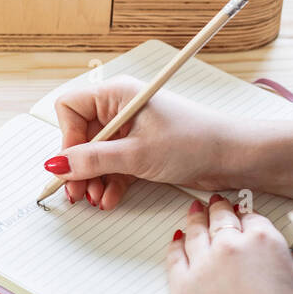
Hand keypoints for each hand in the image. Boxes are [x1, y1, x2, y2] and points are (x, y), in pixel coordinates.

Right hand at [46, 76, 241, 208]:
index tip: (72, 163)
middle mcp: (121, 108)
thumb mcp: (137, 154)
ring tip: (95, 199)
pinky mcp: (141, 148)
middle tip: (76, 191)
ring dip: (93, 178)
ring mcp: (131, 130)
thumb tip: (58, 165)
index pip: (71, 108)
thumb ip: (93, 160)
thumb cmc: (195, 141)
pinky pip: (113, 164)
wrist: (234, 157)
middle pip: (81, 135)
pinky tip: (109, 198)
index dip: (67, 137)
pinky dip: (109, 182)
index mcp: (118, 94)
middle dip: (78, 165)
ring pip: (96, 154)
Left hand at [166, 195, 292, 293]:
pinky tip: (178, 239)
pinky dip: (176, 244)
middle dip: (219, 210)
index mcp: (265, 243)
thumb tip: (278, 261)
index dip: (247, 217)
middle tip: (215, 204)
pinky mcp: (180, 283)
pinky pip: (174, 255)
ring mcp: (202, 263)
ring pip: (195, 231)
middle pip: (221, 219)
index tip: (242, 215)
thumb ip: (286, 267)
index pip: (252, 219)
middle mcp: (230, 245)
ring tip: (195, 212)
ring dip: (196, 219)